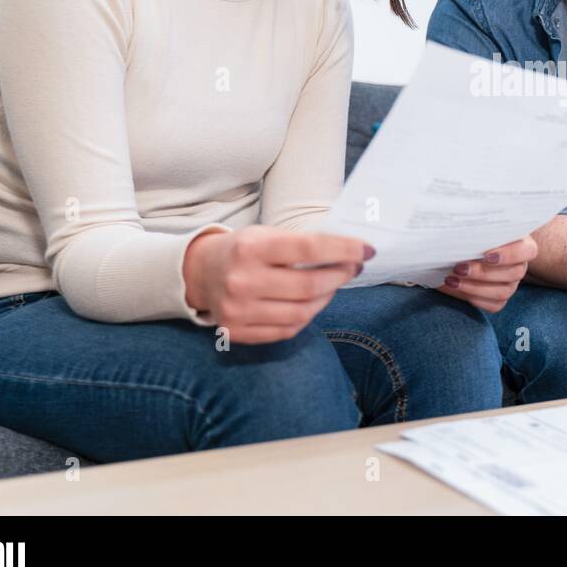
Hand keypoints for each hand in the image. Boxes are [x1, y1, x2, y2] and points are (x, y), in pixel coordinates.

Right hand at [182, 225, 371, 343]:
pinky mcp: (237, 332)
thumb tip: (350, 252)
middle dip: (340, 275)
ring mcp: (238, 310)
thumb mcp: (266, 234)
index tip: (366, 249)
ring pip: (302, 312)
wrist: (200, 272)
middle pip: (309, 285)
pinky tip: (313, 302)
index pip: (309, 248)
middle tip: (353, 267)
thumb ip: (302, 243)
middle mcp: (242, 280)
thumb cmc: (243, 249)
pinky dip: (307, 316)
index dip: (343, 249)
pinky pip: (287, 330)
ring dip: (327, 297)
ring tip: (333, 284)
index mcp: (251, 248)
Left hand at [436, 235, 538, 312]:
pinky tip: (456, 289)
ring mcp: (512, 284)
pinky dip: (473, 298)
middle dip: (483, 273)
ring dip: (474, 287)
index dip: (510, 255)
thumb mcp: (476, 227)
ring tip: (452, 280)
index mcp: (521, 243)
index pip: (528, 251)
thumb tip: (457, 236)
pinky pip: (494, 305)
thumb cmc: (474, 234)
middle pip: (514, 274)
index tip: (486, 256)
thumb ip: (474, 229)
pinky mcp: (500, 299)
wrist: (466, 248)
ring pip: (503, 292)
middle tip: (459, 267)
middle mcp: (520, 266)